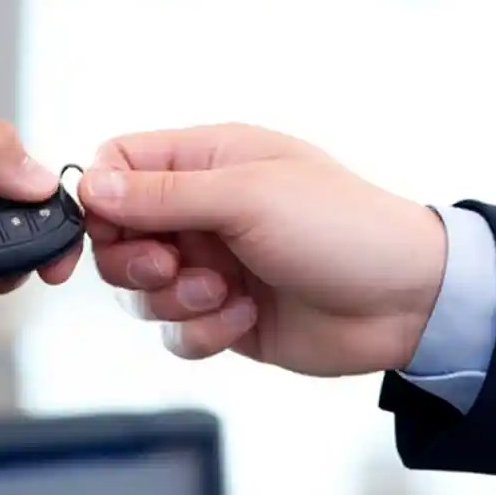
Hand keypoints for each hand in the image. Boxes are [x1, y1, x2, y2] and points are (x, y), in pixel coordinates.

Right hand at [79, 123, 445, 375]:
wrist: (405, 302)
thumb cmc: (342, 229)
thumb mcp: (249, 197)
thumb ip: (164, 193)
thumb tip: (90, 185)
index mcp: (209, 161)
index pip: (119, 165)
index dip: (101, 197)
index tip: (111, 225)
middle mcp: (203, 211)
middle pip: (117, 235)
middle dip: (135, 259)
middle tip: (174, 265)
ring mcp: (212, 265)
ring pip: (140, 290)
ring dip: (174, 299)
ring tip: (225, 293)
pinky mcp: (225, 316)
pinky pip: (176, 333)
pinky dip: (203, 331)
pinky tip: (247, 316)